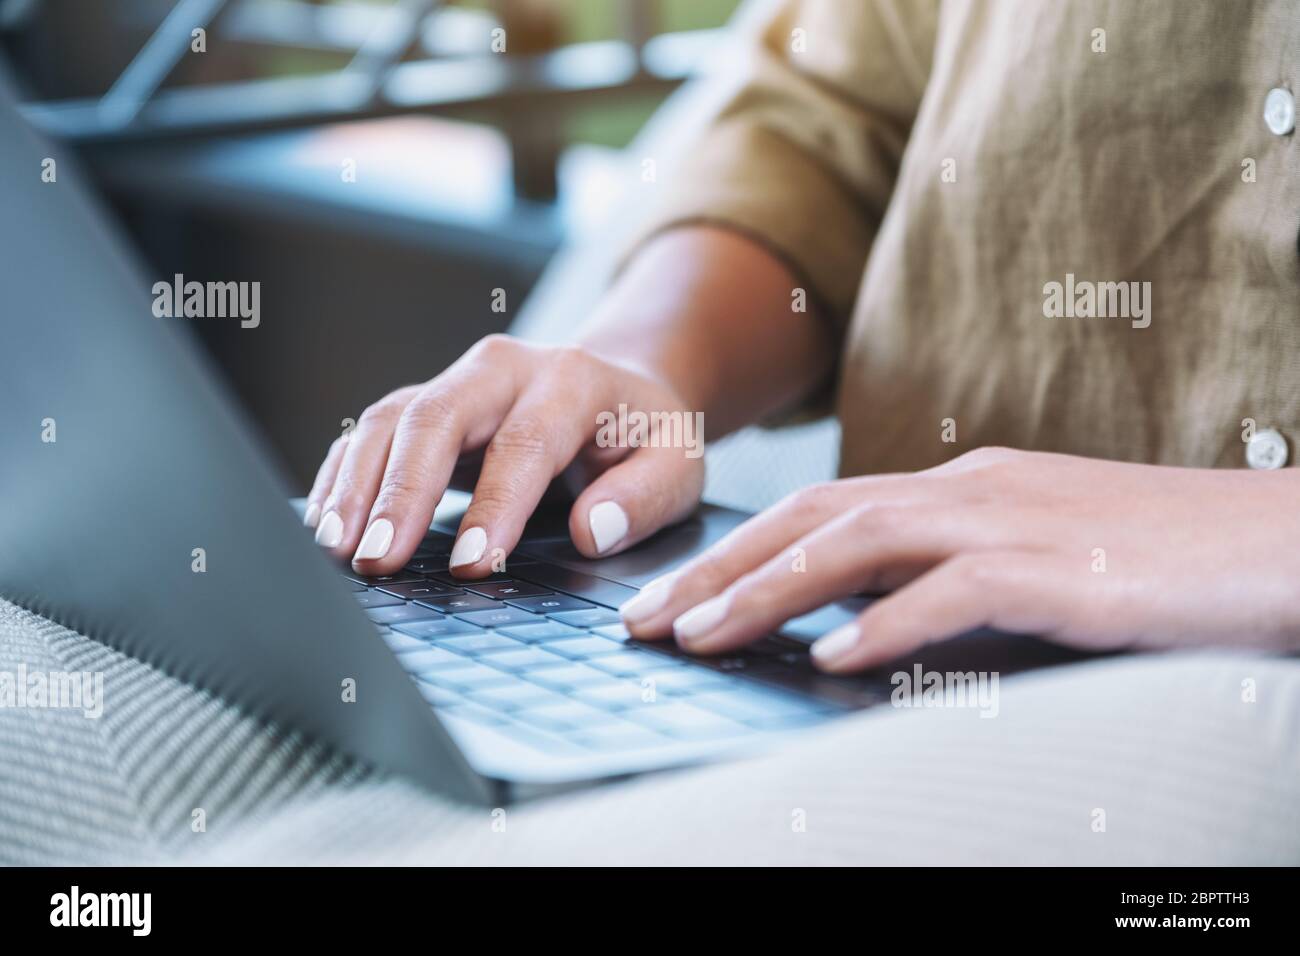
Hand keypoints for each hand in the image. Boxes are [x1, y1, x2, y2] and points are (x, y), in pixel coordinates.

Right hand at [306, 335, 704, 576]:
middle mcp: (502, 369)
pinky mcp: (426, 405)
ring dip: (356, 485)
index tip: (474, 565)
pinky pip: (371, 431)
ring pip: (390, 420)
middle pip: (436, 418)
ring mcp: (455, 382)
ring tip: (335, 547)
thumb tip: (590, 531)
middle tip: (376, 558)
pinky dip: (343, 476)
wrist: (621, 386)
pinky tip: (325, 522)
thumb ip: (643, 497)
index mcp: (570, 380)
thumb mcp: (678, 463)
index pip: (524, 443)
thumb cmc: (645, 435)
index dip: (497, 505)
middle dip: (401, 491)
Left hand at [619, 448, 1299, 670]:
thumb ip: (944, 576)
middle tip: (642, 621)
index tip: (668, 597)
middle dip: (717, 570)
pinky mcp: (1063, 569)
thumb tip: (858, 620)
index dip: (732, 552)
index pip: (818, 510)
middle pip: (812, 519)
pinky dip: (887, 625)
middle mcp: (968, 491)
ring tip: (701, 638)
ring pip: (859, 546)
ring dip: (768, 593)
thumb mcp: (1029, 555)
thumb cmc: (1153, 558)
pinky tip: (833, 660)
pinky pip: (955, 593)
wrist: (1279, 541)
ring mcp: (1013, 523)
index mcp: (957, 486)